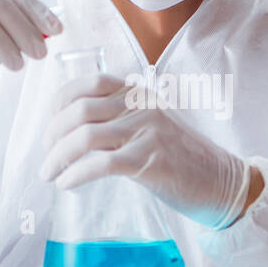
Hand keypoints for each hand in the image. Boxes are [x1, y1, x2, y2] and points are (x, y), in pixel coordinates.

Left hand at [39, 73, 258, 228]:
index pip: (88, 83)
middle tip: (46, 157)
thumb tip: (75, 130)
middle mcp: (141, 106)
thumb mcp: (151, 125)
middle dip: (52, 135)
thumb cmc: (182, 158)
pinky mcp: (150, 161)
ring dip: (58, 156)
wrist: (221, 182)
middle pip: (80, 110)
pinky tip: (66, 184)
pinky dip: (76, 174)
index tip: (50, 125)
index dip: (60, 103)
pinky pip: (102, 163)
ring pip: (86, 136)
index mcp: (139, 93)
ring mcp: (147, 131)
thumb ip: (121, 119)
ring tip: (49, 173)